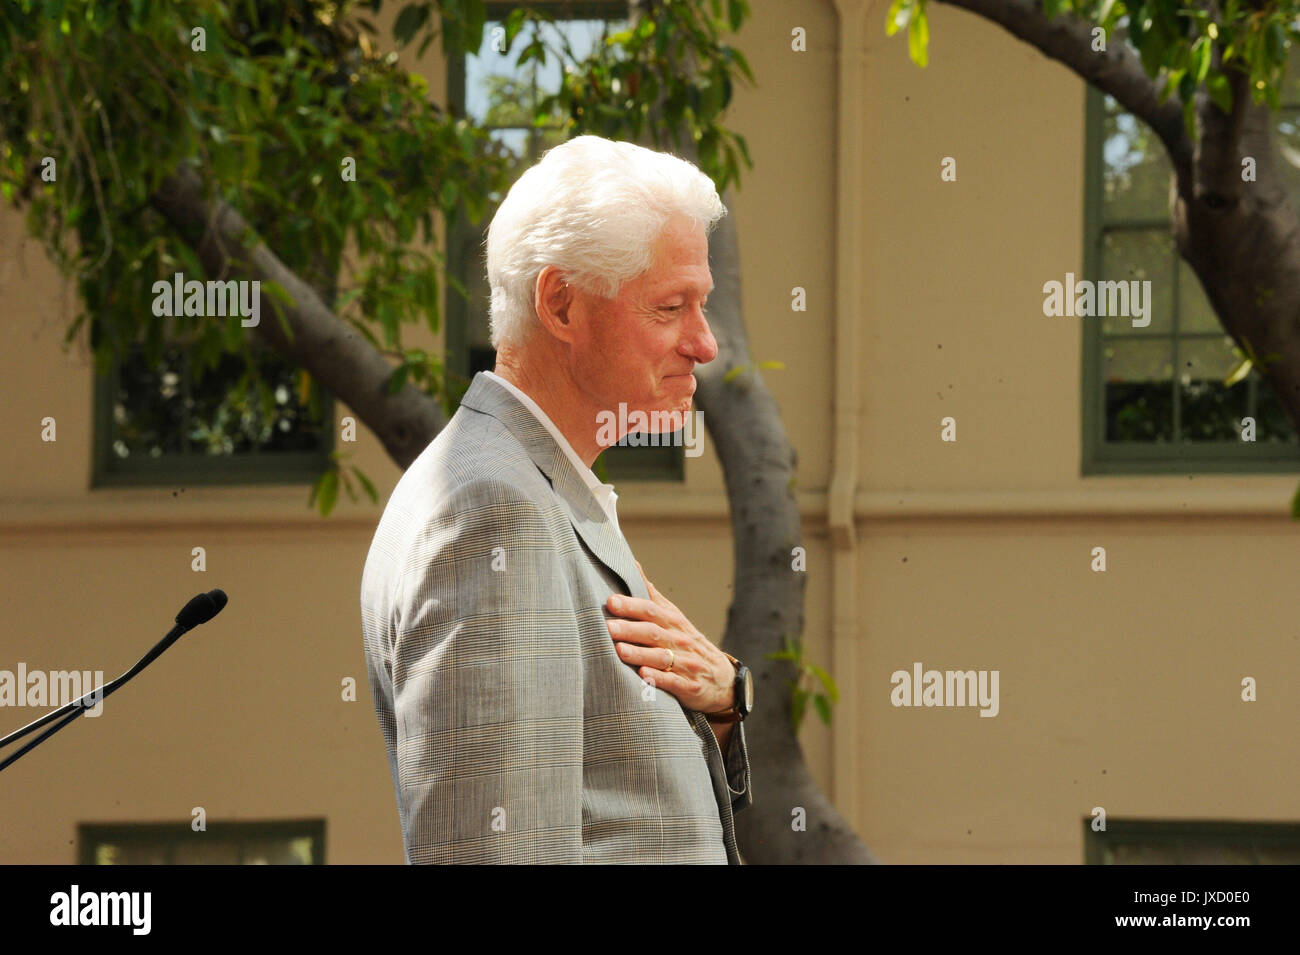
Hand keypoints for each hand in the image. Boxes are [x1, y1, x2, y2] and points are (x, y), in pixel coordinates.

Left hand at [606, 559, 735, 714]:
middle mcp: (679, 640)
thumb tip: (631, 564)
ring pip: (660, 657)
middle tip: (607, 627)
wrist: (722, 678)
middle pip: (653, 632)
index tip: (610, 601)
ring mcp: (685, 663)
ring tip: (619, 650)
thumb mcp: (674, 617)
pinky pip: (673, 681)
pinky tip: (643, 676)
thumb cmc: (688, 643)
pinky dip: (658, 678)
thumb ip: (651, 595)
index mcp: (673, 622)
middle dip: (630, 629)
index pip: (651, 610)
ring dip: (639, 653)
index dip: (631, 605)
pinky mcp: (689, 686)